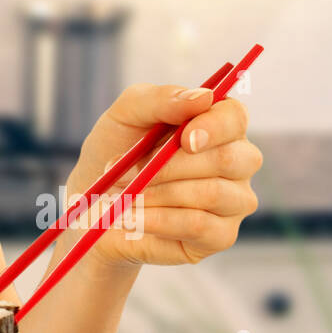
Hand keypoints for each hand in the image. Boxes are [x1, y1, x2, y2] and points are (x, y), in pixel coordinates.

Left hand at [65, 84, 262, 269]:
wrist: (95, 204)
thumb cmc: (116, 150)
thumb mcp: (126, 114)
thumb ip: (161, 99)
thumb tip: (203, 97)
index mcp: (218, 124)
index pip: (235, 116)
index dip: (214, 126)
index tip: (184, 138)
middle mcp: (236, 161)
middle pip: (226, 159)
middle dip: (168, 166)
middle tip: (124, 172)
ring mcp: (234, 200)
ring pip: (211, 193)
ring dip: (157, 192)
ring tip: (123, 195)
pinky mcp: (221, 236)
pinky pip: (199, 225)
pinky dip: (158, 220)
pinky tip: (133, 218)